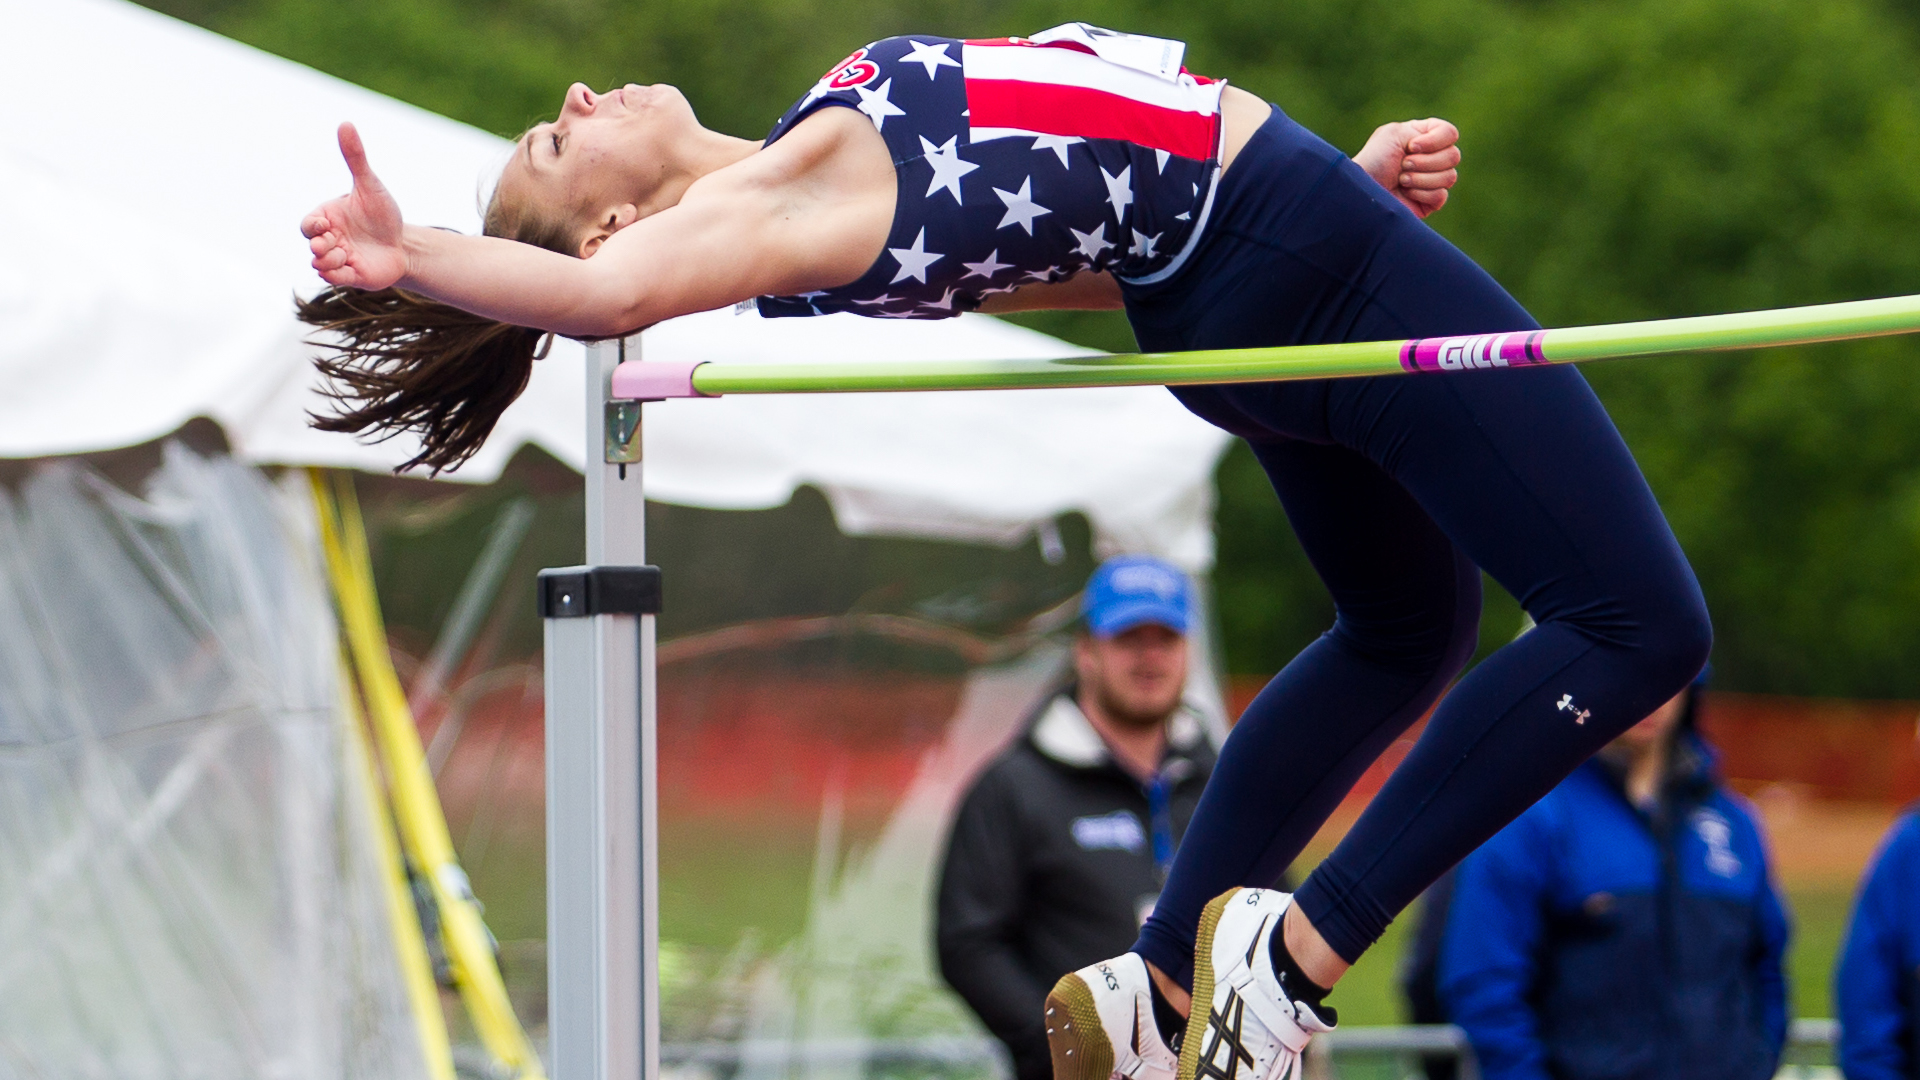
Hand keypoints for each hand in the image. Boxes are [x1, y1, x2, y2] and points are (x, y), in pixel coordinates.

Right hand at [301, 123, 407, 288]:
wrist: (404, 243)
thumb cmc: (384, 214)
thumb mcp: (370, 185)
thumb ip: (355, 158)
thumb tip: (345, 124)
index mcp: (328, 219)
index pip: (307, 225)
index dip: (311, 226)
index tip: (323, 225)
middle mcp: (329, 240)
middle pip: (312, 245)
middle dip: (319, 245)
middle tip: (331, 241)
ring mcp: (338, 259)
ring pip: (320, 264)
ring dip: (330, 260)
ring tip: (346, 253)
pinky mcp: (350, 276)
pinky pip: (334, 279)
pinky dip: (337, 274)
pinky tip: (350, 265)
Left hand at [1353, 118, 1461, 219]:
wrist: (1361, 190)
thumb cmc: (1374, 160)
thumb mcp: (1394, 134)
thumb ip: (1421, 131)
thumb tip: (1447, 150)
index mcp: (1425, 137)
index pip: (1450, 134)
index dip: (1435, 141)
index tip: (1411, 147)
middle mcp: (1432, 157)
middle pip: (1453, 156)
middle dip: (1425, 162)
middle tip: (1403, 165)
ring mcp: (1433, 180)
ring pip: (1450, 177)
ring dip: (1421, 178)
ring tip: (1401, 180)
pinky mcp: (1431, 201)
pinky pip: (1441, 196)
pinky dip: (1421, 193)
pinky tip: (1406, 192)